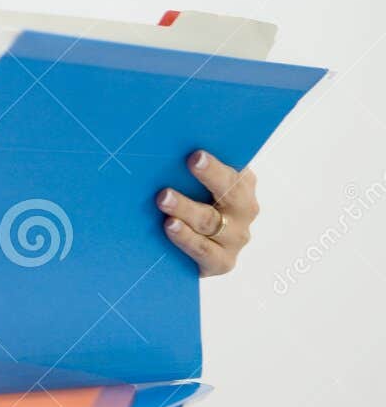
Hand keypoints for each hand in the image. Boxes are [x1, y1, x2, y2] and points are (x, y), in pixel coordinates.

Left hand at [155, 150, 258, 276]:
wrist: (184, 252)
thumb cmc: (186, 201)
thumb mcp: (191, 182)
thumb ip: (187, 167)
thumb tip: (162, 144)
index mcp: (241, 183)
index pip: (234, 170)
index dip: (215, 164)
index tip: (195, 154)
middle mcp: (243, 210)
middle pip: (230, 193)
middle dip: (209, 177)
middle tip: (187, 165)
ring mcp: (235, 237)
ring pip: (210, 221)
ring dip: (186, 209)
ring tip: (163, 199)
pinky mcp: (222, 262)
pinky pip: (203, 249)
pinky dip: (186, 238)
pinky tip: (170, 226)